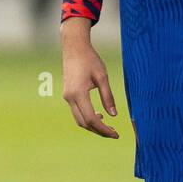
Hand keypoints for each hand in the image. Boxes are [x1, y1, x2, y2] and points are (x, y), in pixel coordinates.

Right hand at [61, 18, 118, 137]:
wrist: (74, 47)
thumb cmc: (90, 59)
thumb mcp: (102, 76)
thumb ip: (108, 96)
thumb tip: (113, 115)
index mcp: (78, 93)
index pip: (91, 119)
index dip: (104, 129)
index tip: (116, 134)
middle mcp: (69, 97)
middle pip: (84, 123)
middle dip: (99, 131)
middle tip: (114, 133)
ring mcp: (67, 97)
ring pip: (79, 119)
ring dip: (93, 126)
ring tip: (108, 126)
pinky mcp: (67, 95)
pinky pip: (76, 112)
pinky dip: (87, 118)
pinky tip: (99, 116)